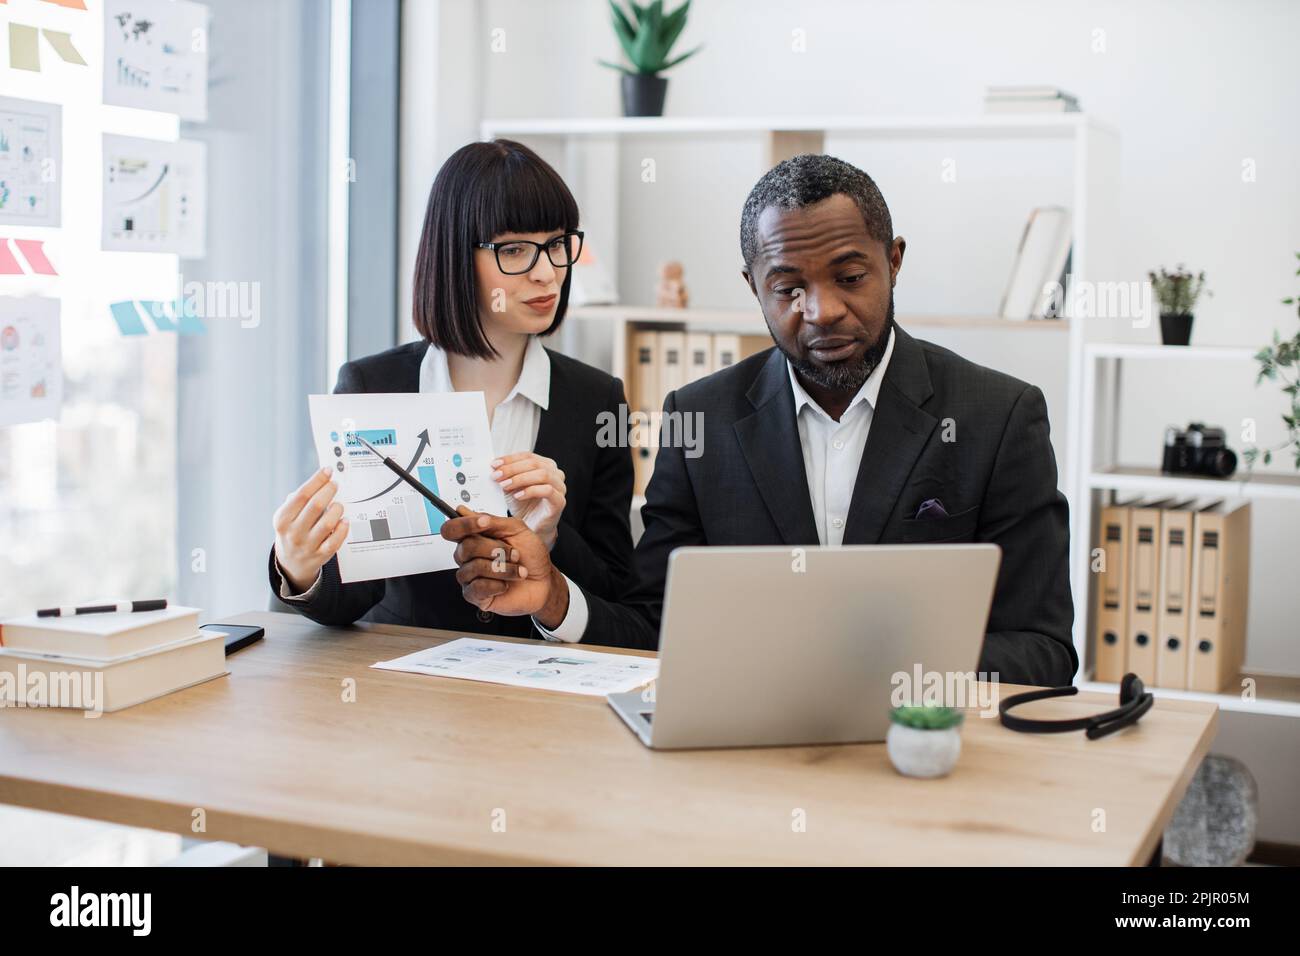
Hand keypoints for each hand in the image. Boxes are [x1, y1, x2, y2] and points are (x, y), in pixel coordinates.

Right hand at [273, 468, 348, 592]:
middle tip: (335, 484)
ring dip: (337, 509)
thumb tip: (321, 480)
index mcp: (283, 519)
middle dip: (329, 490)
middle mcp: (293, 532)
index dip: (317, 480)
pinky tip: (344, 520)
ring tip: (338, 505)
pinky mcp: (320, 555)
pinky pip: (335, 541)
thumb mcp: (287, 515)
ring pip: (327, 523)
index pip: (302, 494)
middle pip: (316, 505)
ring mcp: (307, 545)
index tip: (327, 470)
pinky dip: (342, 529)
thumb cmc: (292, 530)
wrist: (291, 562)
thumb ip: (300, 499)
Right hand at [441, 507, 568, 624]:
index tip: (486, 523)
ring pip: (474, 568)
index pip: (452, 529)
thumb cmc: (531, 556)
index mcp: (475, 537)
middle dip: (496, 549)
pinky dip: (497, 584)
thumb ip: (493, 521)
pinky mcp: (474, 595)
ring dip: (502, 568)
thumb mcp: (517, 530)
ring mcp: (470, 576)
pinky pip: (477, 587)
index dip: (464, 524)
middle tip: (514, 554)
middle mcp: (468, 557)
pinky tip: (506, 584)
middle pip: (465, 547)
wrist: (544, 581)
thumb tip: (464, 512)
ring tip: (517, 571)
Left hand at [492, 452, 565, 548]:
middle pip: (534, 463)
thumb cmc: (523, 505)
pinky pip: (547, 491)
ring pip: (543, 475)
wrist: (531, 527)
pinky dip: (530, 491)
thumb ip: (505, 475)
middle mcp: (555, 474)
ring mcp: (560, 487)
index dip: (510, 459)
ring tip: (505, 485)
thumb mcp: (511, 486)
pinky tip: (518, 496)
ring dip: (520, 479)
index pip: (528, 455)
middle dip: (512, 469)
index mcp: (545, 465)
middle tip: (497, 475)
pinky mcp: (559, 501)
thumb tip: (494, 467)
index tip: (494, 464)